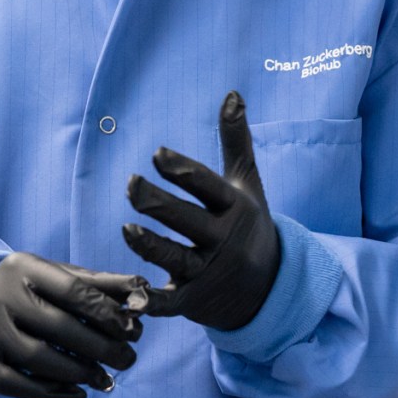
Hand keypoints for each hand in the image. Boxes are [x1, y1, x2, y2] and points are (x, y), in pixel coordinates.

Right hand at [0, 254, 147, 397]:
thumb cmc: (31, 291)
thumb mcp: (61, 278)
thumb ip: (102, 285)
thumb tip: (144, 291)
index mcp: (22, 267)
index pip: (74, 291)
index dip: (108, 314)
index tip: (134, 331)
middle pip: (59, 328)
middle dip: (102, 348)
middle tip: (128, 360)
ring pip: (40, 359)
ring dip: (80, 373)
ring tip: (105, 378)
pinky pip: (17, 385)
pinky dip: (51, 393)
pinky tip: (77, 392)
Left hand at [123, 91, 281, 330]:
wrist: (269, 287)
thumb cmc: (248, 225)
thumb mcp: (246, 184)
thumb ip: (236, 141)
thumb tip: (232, 93)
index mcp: (233, 208)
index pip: (207, 186)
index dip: (183, 171)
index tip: (157, 154)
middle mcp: (222, 240)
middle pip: (188, 220)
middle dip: (159, 204)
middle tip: (131, 185)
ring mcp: (208, 271)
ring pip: (176, 259)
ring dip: (151, 247)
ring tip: (128, 230)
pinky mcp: (193, 300)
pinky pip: (171, 303)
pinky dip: (153, 303)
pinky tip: (131, 297)